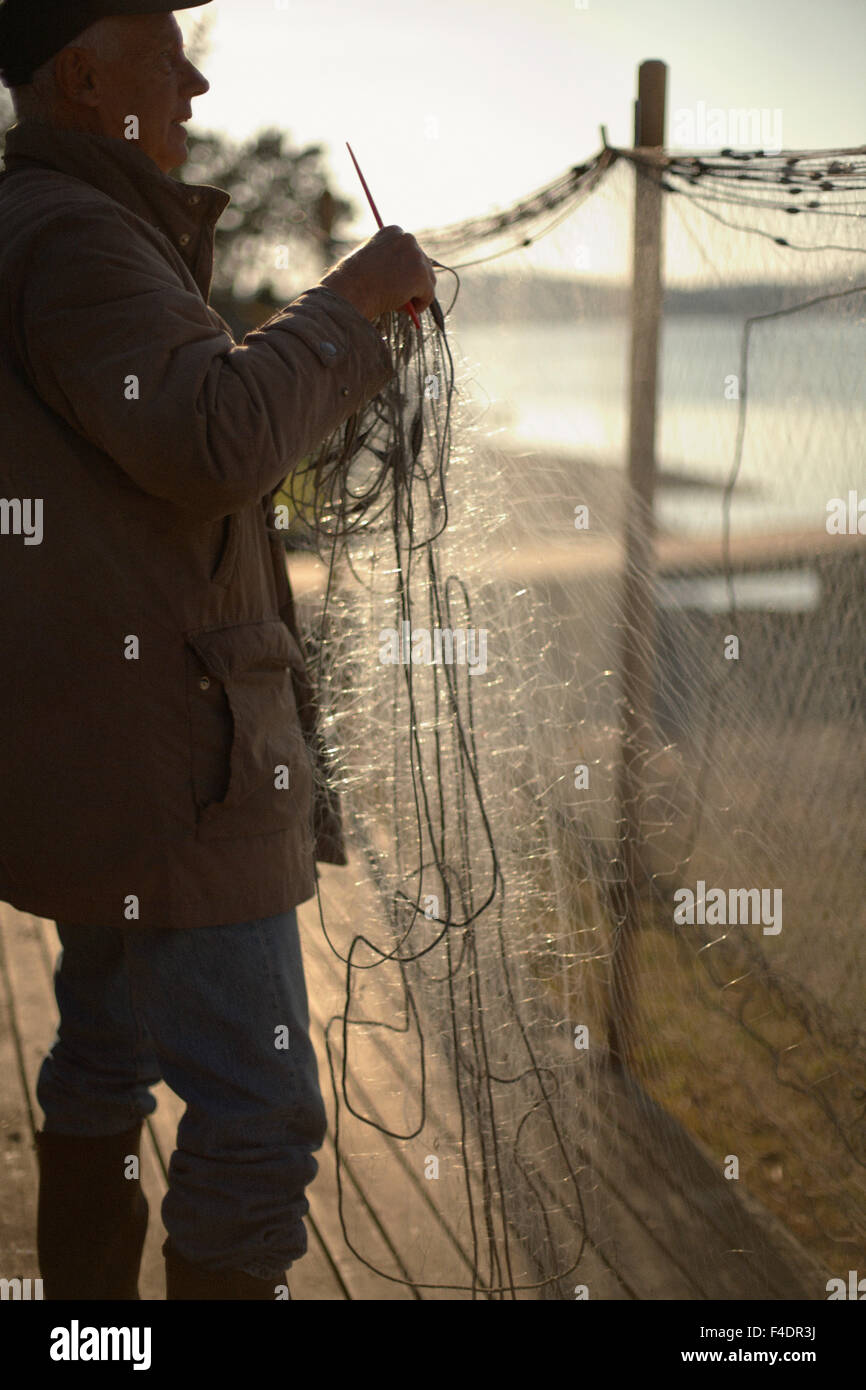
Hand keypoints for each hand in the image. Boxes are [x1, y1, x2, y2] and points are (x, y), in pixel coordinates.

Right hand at [318, 225, 436, 322]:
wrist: (351, 289)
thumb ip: (387, 262)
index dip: (404, 270)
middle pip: (423, 264)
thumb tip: (404, 278)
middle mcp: (408, 239)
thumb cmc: (352, 280)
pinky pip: (428, 297)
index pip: (409, 251)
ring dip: (415, 295)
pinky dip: (418, 306)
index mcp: (393, 231)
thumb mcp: (369, 262)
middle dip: (413, 283)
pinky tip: (400, 307)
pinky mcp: (422, 276)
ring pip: (428, 281)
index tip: (395, 281)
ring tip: (395, 303)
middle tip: (399, 297)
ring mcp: (417, 257)